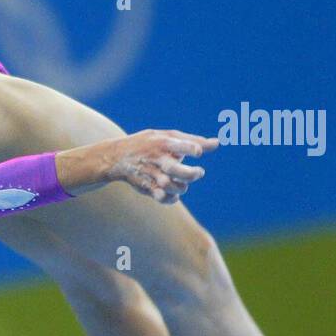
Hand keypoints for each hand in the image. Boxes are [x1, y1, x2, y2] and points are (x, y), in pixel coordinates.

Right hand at [95, 129, 217, 203]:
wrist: (118, 157)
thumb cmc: (151, 143)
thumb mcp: (168, 136)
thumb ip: (193, 141)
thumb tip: (217, 143)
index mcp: (163, 142)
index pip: (180, 145)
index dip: (192, 149)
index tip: (198, 152)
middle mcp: (157, 158)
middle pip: (175, 170)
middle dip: (191, 174)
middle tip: (199, 172)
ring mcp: (151, 174)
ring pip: (170, 186)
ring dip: (182, 187)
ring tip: (183, 183)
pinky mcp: (147, 187)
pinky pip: (162, 197)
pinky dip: (171, 199)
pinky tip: (174, 194)